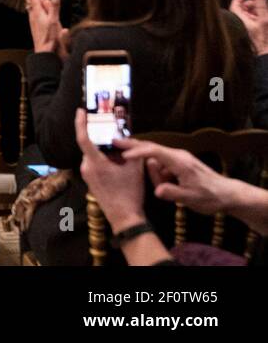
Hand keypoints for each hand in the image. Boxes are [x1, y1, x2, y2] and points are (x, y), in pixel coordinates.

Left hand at [22, 0, 68, 55]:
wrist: (43, 50)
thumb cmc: (49, 36)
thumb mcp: (54, 21)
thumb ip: (54, 9)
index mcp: (38, 13)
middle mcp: (33, 16)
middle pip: (30, 2)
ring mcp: (33, 21)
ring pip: (31, 8)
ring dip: (31, 0)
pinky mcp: (34, 25)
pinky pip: (33, 13)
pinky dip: (33, 8)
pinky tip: (35, 10)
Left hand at [75, 108, 146, 230]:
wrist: (125, 217)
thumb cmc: (130, 193)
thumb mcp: (135, 169)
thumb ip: (131, 151)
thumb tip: (129, 141)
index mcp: (94, 163)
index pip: (83, 138)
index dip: (80, 123)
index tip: (80, 111)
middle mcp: (86, 167)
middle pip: (92, 147)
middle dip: (103, 140)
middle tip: (115, 136)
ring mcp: (86, 176)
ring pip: (94, 156)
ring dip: (106, 153)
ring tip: (122, 155)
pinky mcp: (90, 182)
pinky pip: (94, 165)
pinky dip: (104, 161)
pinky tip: (118, 166)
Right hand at [115, 138, 237, 217]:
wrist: (228, 194)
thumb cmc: (210, 197)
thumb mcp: (191, 199)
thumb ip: (173, 193)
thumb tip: (157, 191)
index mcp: (180, 162)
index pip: (154, 152)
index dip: (138, 152)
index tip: (123, 155)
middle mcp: (178, 156)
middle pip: (151, 147)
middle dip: (133, 145)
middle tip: (114, 142)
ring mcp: (179, 158)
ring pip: (156, 160)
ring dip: (154, 174)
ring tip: (167, 191)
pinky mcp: (179, 163)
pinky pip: (162, 165)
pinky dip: (159, 174)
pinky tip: (167, 186)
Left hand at [230, 0, 267, 55]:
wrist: (265, 56)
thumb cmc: (265, 39)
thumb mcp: (265, 19)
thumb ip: (261, 6)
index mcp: (240, 21)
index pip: (234, 7)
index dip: (238, 0)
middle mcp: (239, 27)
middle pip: (239, 13)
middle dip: (246, 6)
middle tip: (253, 3)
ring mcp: (243, 33)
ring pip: (243, 20)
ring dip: (250, 14)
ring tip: (257, 11)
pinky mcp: (247, 38)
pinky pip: (247, 26)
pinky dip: (251, 21)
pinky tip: (258, 21)